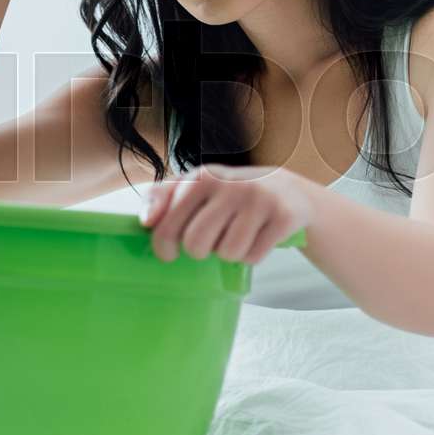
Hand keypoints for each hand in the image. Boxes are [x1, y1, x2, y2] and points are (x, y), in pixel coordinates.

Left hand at [140, 163, 312, 263]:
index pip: (168, 222)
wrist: (288, 191)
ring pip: (227, 253)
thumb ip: (161, 198)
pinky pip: (252, 257)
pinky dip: (251, 256)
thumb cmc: (229, 195)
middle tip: (209, 243)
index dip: (163, 245)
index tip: (168, 253)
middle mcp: (229, 184)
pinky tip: (256, 239)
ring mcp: (258, 199)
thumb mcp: (196, 187)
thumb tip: (146, 221)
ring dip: (229, 254)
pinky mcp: (282, 216)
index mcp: (202, 177)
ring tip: (235, 238)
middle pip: (196, 244)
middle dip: (199, 251)